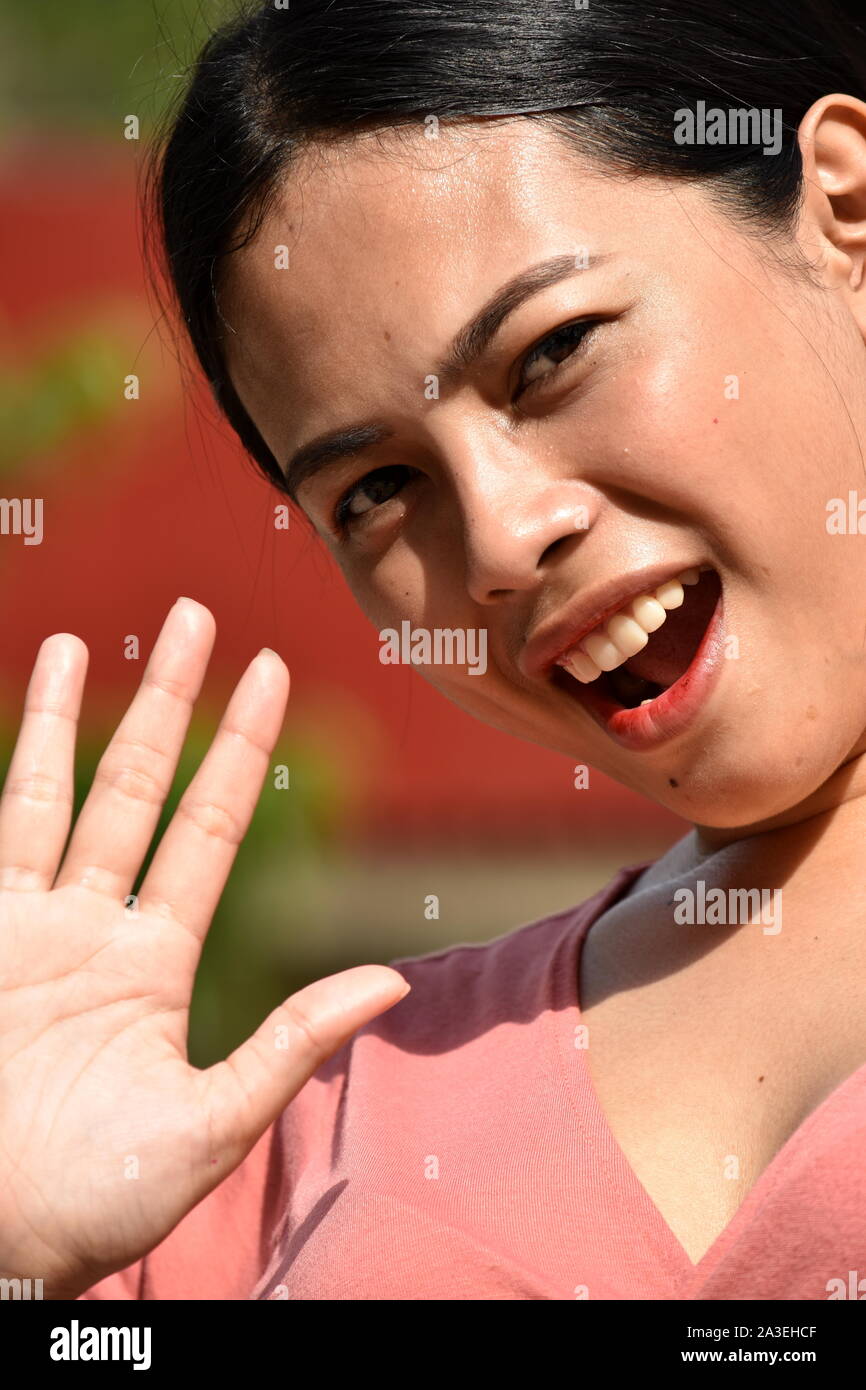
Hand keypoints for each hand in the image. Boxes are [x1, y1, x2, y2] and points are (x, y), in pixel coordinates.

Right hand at [0, 599, 408, 1297]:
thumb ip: (290, 1044)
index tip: (270, 671)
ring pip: (49, 796)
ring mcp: (26, 929)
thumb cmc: (102, 1202)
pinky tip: (9, 711)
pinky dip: (1, 773)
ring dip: (59, 716)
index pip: (205, 826)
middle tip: (194, 613)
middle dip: (166, 702)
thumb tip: (393, 982)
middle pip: (136, 787)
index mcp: (156, 961)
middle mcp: (94, 927)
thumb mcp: (211, 1124)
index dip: (237, 747)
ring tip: (76, 639)